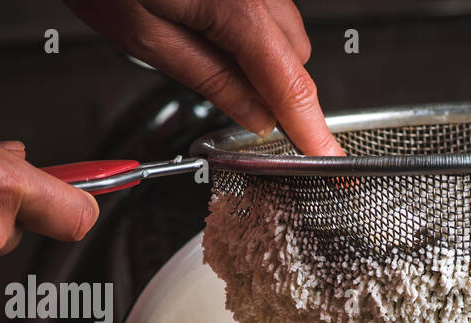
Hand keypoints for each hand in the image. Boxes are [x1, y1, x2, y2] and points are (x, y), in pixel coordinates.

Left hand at [64, 0, 341, 155]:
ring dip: (262, 56)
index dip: (310, 129)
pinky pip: (267, 4)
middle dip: (276, 89)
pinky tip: (208, 24)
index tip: (326, 159)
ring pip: (284, 29)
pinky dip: (250, 27)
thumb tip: (254, 117)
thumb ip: (209, 78)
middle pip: (295, 56)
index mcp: (237, 5)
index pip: (290, 83)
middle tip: (240, 111)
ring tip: (207, 52)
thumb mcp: (144, 33)